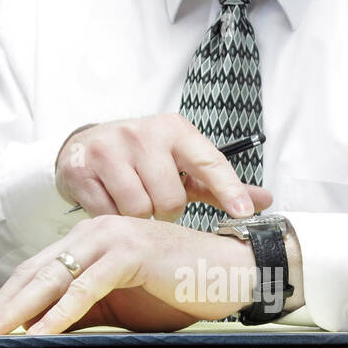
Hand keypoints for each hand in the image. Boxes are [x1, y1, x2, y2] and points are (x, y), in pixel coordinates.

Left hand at [0, 216, 257, 334]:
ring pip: (53, 278)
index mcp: (88, 241)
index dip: (4, 302)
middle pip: (34, 273)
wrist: (233, 276)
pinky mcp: (131, 252)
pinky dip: (61, 313)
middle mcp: (93, 231)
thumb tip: (37, 340)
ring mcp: (112, 237)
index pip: (34, 272)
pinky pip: (87, 287)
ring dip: (19, 312)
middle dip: (0, 308)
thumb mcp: (121, 306)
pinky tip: (38, 336)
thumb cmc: (180, 293)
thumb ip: (83, 313)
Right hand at [55, 113, 272, 218]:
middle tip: (156, 202)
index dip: (229, 189)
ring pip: (138, 210)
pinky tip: (111, 203)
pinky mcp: (82, 169)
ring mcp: (108, 149)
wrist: (85, 145)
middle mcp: (141, 133)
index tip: (243, 213)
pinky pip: (108, 213)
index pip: (209, 162)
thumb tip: (265, 201)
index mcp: (174, 129)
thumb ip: (219, 185)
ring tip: (134, 203)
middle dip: (166, 212)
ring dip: (139, 217)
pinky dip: (113, 217)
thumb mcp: (181, 165)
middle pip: (170, 200)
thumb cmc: (143, 159)